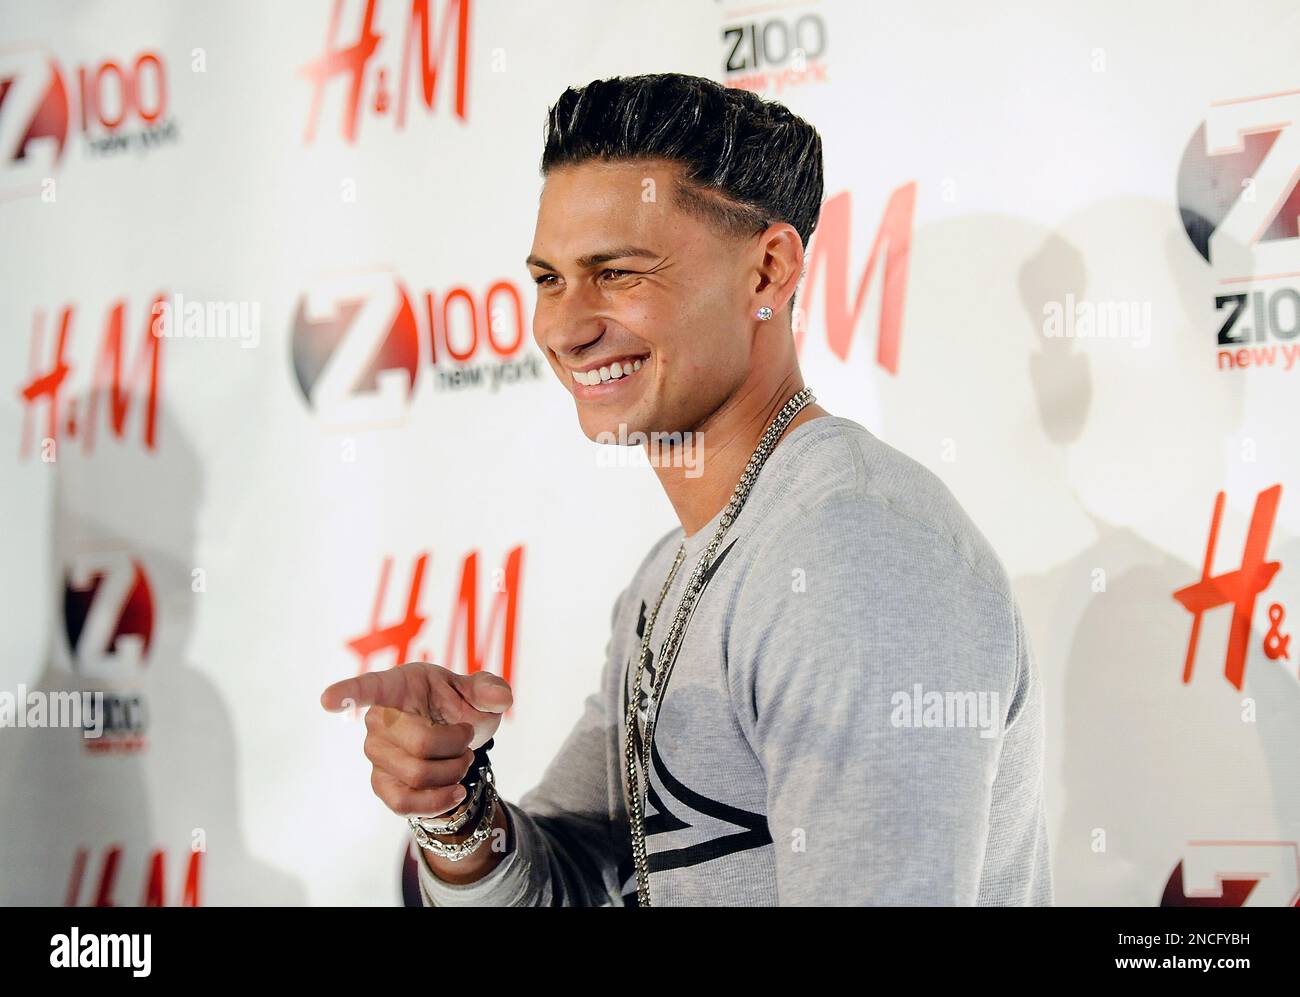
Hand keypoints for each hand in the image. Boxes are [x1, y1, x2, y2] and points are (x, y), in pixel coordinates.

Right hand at [320, 662, 512, 818]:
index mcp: (398, 686)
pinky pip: (403, 804)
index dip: (348, 693)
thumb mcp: (478, 692)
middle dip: (457, 748)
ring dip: (452, 773)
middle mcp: (378, 719)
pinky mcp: (381, 784)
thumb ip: (490, 689)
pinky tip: (455, 793)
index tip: (328, 699)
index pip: (369, 688)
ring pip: (417, 776)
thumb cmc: (459, 706)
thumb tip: (500, 698)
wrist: (455, 741)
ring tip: (461, 761)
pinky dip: (436, 803)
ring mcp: (376, 754)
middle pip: (419, 744)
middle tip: (466, 740)